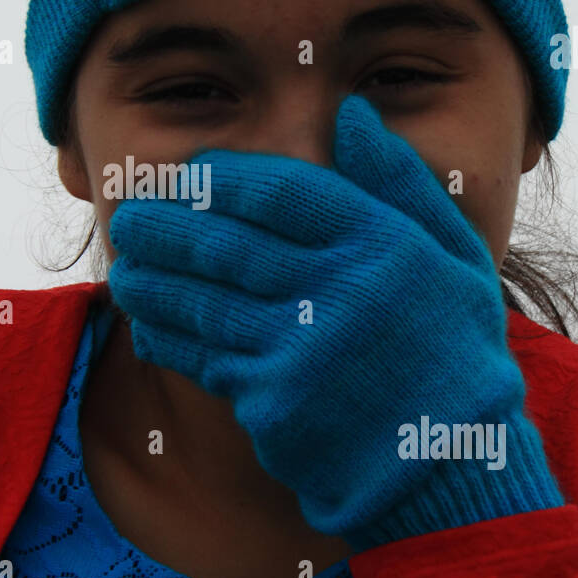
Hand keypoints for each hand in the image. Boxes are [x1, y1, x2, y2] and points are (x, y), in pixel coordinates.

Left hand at [107, 94, 563, 550]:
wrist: (450, 464)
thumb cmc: (451, 349)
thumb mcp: (453, 255)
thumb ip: (401, 183)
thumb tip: (351, 113)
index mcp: (381, 245)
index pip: (281, 191)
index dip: (224, 177)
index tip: (192, 173)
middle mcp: (337, 292)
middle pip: (226, 244)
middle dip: (166, 225)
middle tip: (131, 214)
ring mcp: (299, 352)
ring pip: (202, 301)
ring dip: (152, 279)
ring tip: (125, 264)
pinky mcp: (272, 403)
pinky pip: (204, 358)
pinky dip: (169, 336)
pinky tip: (148, 323)